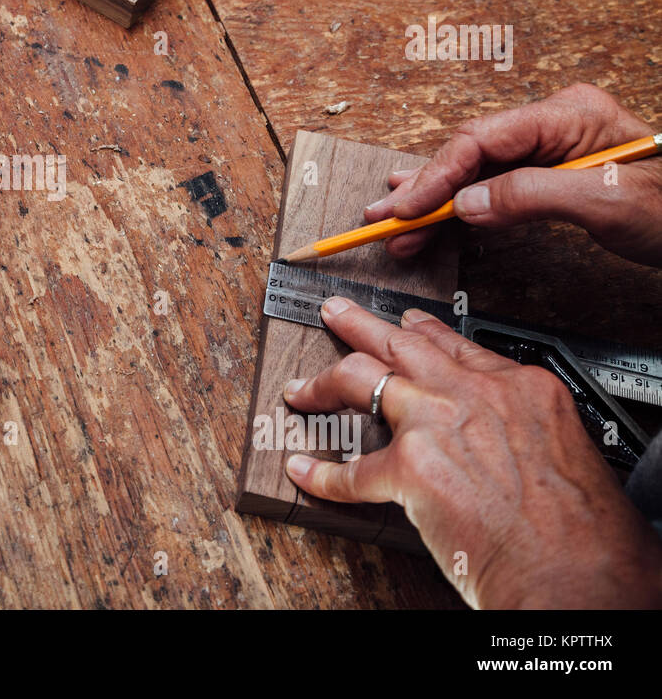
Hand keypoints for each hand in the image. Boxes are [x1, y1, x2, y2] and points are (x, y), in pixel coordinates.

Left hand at [283, 296, 661, 608]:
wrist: (577, 573)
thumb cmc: (584, 531)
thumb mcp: (565, 450)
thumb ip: (520, 430)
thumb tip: (494, 440)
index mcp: (522, 388)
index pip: (456, 347)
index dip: (423, 332)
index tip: (406, 324)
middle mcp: (476, 394)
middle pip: (402, 344)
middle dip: (359, 325)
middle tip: (334, 312)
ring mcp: (437, 424)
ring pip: (362, 378)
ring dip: (323, 381)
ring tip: (302, 386)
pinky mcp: (410, 468)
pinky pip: (350, 470)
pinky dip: (322, 475)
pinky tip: (305, 472)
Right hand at [365, 83, 661, 265]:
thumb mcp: (605, 201)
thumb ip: (530, 196)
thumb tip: (466, 203)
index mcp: (568, 114)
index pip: (482, 139)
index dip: (438, 176)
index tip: (408, 208)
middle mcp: (554, 127)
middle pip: (470, 155)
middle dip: (424, 190)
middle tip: (384, 219)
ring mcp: (550, 152)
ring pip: (475, 174)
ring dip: (434, 203)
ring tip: (396, 225)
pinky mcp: (550, 178)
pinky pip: (493, 190)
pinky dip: (460, 210)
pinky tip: (432, 219)